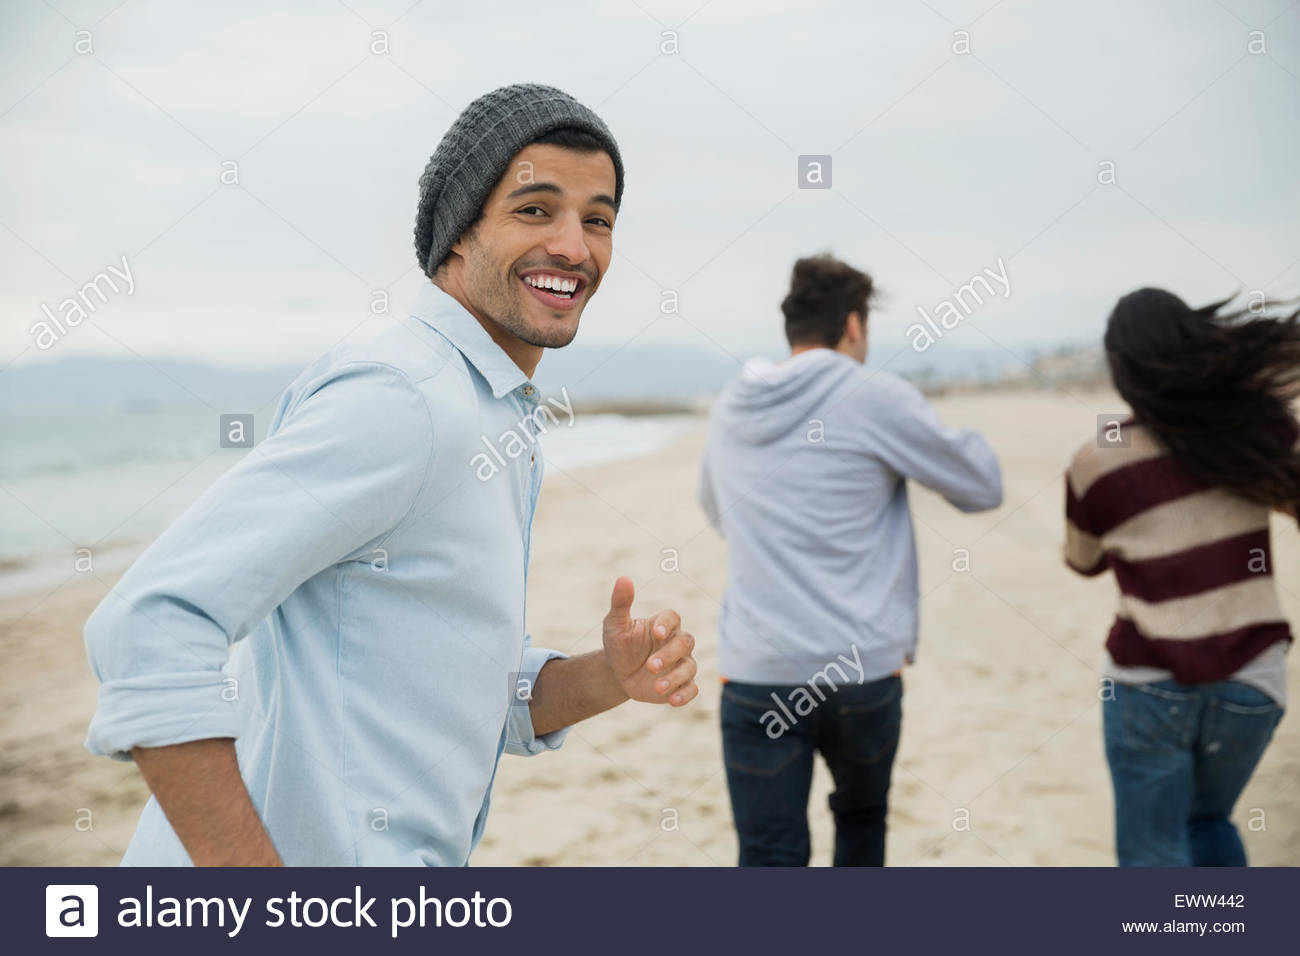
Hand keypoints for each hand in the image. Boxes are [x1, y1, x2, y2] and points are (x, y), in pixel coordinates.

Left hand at [602, 576, 697, 706]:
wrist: (618, 674)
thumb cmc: (619, 645)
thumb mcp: (615, 625)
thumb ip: (621, 603)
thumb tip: (623, 578)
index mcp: (662, 625)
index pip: (673, 618)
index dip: (666, 624)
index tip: (655, 632)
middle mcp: (675, 642)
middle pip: (685, 642)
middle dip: (669, 655)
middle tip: (650, 665)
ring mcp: (680, 664)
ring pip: (689, 667)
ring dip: (675, 678)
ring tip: (657, 687)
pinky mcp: (681, 684)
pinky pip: (692, 688)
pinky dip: (685, 695)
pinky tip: (672, 701)